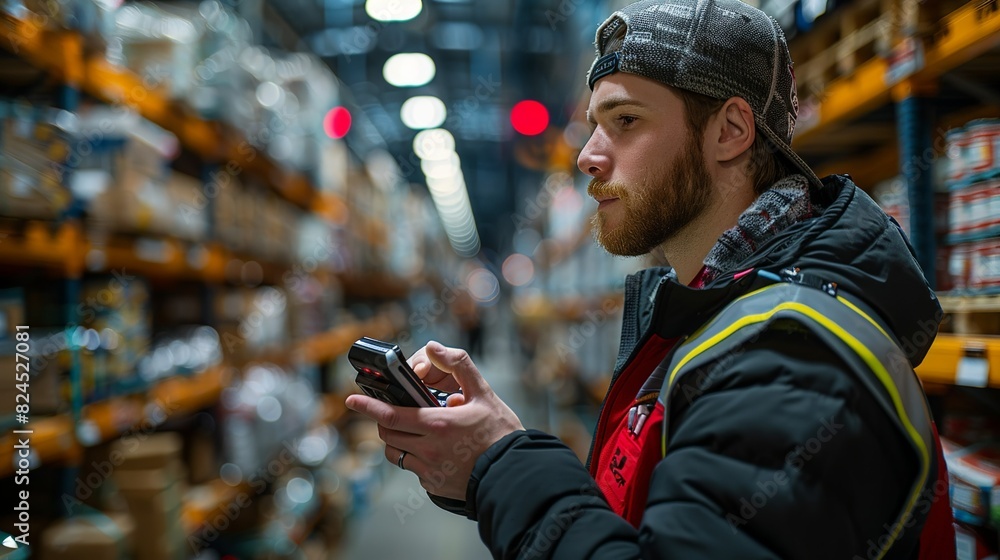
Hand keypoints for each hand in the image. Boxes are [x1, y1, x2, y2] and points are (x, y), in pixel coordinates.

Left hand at [345, 341, 523, 499]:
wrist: (514, 474)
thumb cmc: (501, 434)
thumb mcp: (484, 394)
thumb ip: (459, 366)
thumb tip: (434, 347)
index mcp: (438, 425)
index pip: (391, 415)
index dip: (368, 406)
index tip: (351, 399)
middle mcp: (429, 449)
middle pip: (388, 434)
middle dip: (385, 420)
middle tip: (394, 411)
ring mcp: (429, 470)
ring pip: (396, 453)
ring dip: (397, 440)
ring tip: (415, 431)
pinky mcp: (433, 485)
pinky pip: (412, 469)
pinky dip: (415, 457)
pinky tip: (435, 451)